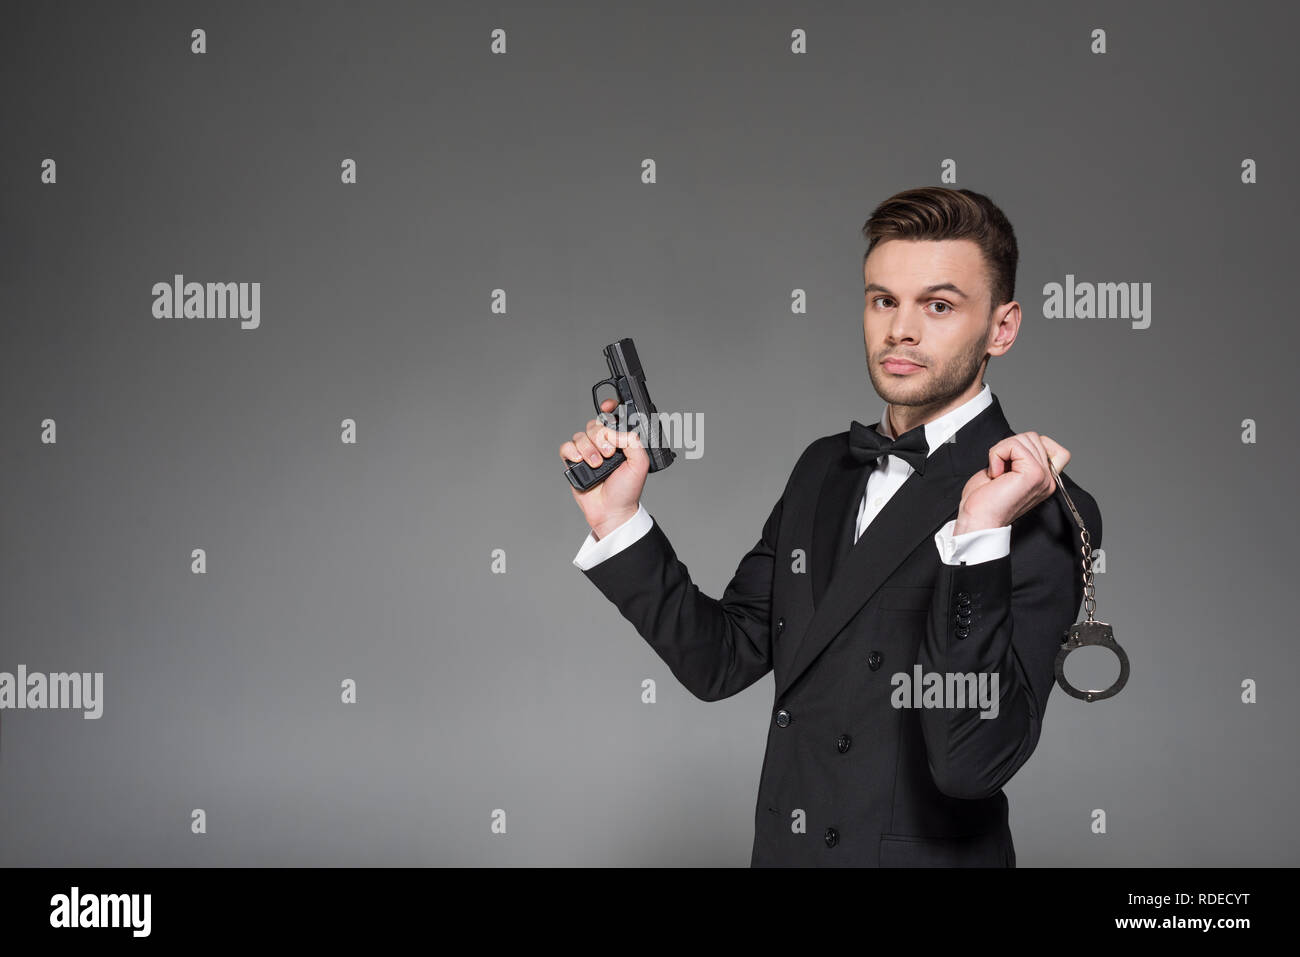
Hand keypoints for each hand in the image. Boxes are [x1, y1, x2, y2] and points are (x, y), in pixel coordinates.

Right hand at [559, 398, 649, 538]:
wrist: (612, 511)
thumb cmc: (627, 490)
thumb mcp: (640, 463)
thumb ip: (633, 441)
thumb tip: (616, 431)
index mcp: (619, 441)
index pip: (611, 417)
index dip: (609, 407)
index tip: (609, 406)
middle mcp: (603, 444)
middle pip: (594, 424)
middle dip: (600, 437)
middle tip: (609, 454)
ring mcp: (587, 452)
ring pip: (580, 436)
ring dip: (588, 449)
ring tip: (597, 464)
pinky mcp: (574, 462)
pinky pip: (566, 447)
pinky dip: (572, 452)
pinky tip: (581, 461)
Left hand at [954, 431, 1070, 533]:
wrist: (977, 520)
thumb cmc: (984, 501)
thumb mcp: (1006, 472)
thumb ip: (1020, 458)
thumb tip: (1019, 443)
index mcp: (1044, 480)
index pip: (1052, 447)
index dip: (1027, 445)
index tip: (1010, 463)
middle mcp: (1048, 479)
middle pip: (1034, 437)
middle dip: (1010, 446)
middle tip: (999, 469)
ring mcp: (1043, 477)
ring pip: (1026, 438)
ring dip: (1003, 450)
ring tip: (997, 472)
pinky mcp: (1033, 474)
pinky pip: (1014, 446)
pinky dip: (998, 453)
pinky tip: (995, 473)